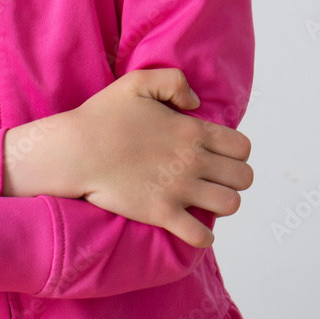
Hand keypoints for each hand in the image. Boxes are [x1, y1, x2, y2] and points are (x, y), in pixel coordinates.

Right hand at [67, 68, 253, 247]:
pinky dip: (202, 235)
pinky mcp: (162, 213)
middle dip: (233, 176)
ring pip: (231, 205)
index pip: (242, 147)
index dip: (235, 150)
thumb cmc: (102, 115)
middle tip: (211, 175)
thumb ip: (174, 82)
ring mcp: (179, 190)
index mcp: (191, 131)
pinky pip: (201, 236)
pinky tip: (189, 222)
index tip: (216, 152)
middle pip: (244, 178)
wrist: (75, 150)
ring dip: (221, 202)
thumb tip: (196, 103)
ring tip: (202, 196)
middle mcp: (192, 162)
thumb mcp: (137, 82)